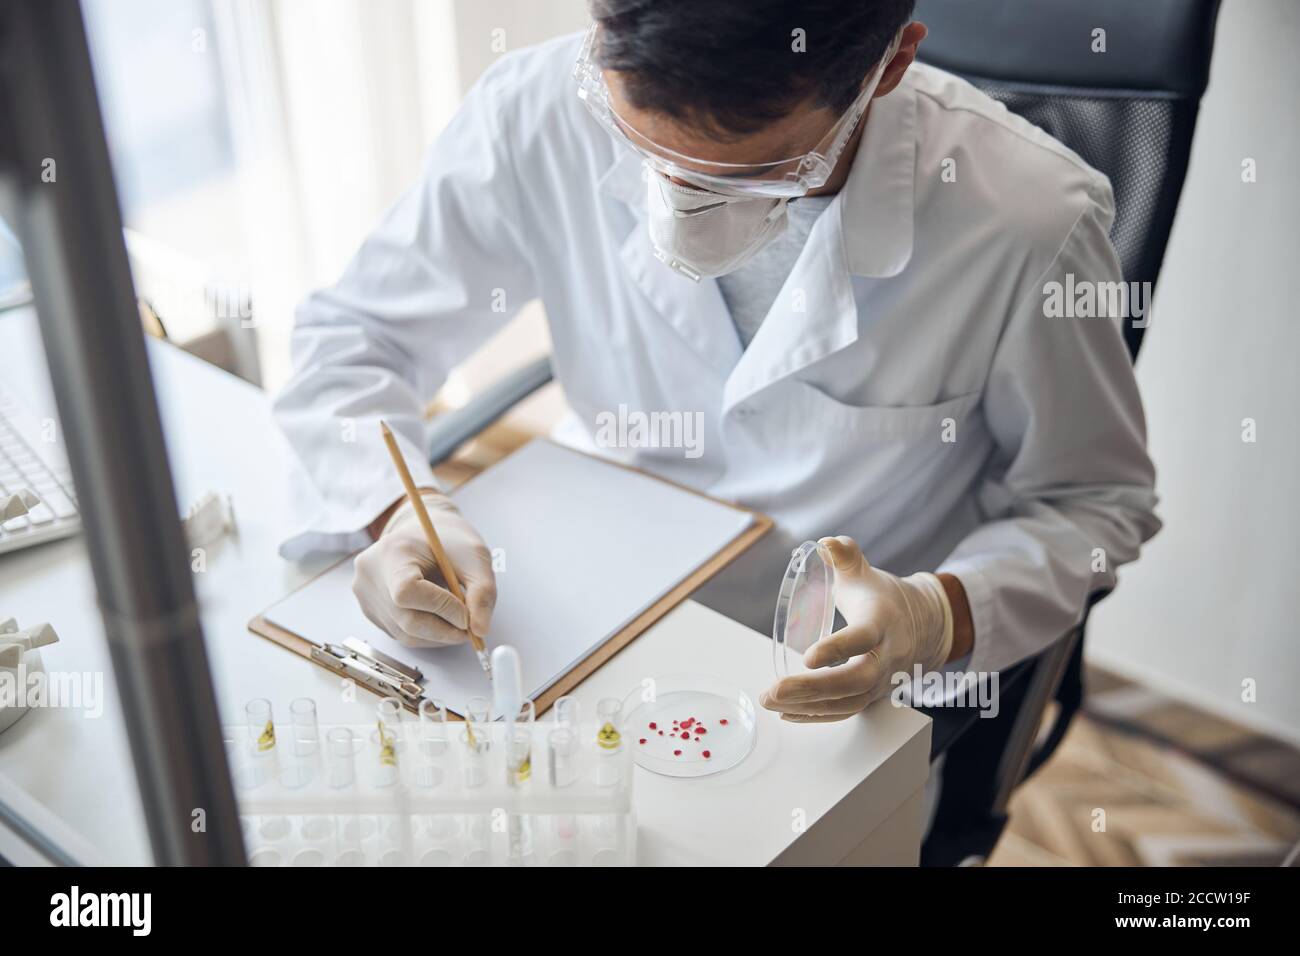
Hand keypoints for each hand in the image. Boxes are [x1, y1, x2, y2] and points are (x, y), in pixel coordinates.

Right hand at [352, 492, 495, 646]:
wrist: (423, 531)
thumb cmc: (448, 540)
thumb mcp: (474, 555)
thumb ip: (482, 591)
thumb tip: (480, 630)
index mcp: (393, 551)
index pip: (408, 591)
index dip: (441, 608)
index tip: (467, 614)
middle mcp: (371, 575)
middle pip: (406, 619)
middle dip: (445, 630)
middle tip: (470, 629)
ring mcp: (366, 595)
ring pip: (405, 633)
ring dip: (438, 636)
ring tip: (457, 620)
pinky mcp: (370, 610)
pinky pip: (399, 633)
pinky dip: (426, 634)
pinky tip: (439, 618)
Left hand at [760, 536, 952, 721]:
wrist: (922, 625)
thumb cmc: (882, 597)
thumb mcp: (864, 571)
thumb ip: (845, 555)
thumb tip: (826, 543)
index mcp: (882, 623)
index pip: (863, 639)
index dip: (838, 649)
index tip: (808, 657)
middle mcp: (886, 657)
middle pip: (854, 681)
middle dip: (813, 689)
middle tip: (774, 690)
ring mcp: (881, 681)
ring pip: (848, 702)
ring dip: (807, 707)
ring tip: (771, 700)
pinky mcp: (872, 696)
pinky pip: (846, 712)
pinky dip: (816, 716)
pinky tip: (787, 712)